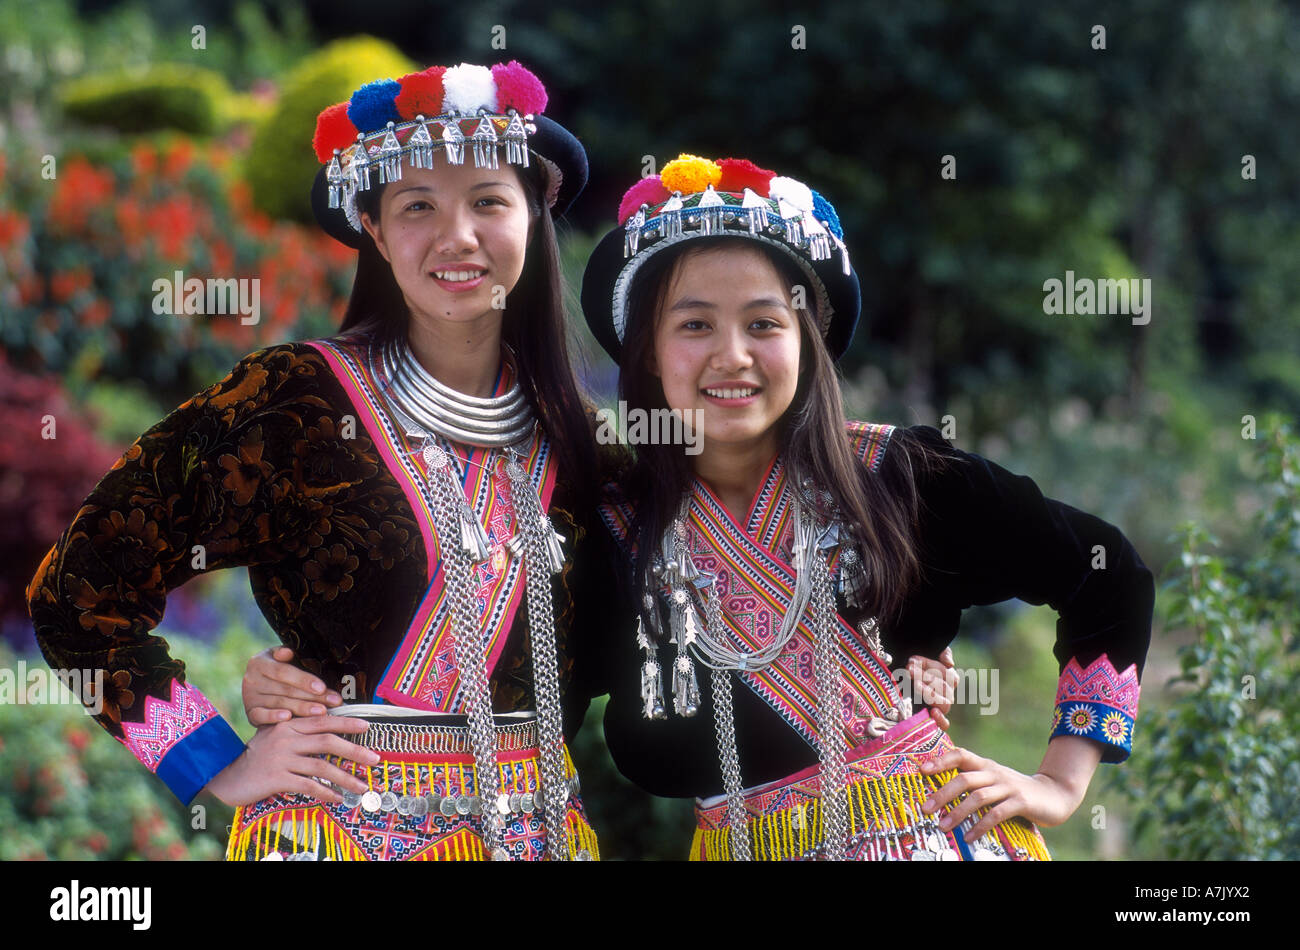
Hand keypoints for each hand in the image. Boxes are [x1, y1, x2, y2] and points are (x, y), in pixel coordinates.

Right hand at [202, 715, 379, 807]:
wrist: (225, 773)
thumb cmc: (256, 754)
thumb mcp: (275, 734)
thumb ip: (299, 730)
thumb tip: (331, 731)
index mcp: (289, 723)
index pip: (324, 721)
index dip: (347, 722)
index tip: (367, 726)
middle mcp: (287, 738)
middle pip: (328, 741)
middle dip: (355, 750)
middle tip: (374, 759)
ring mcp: (282, 758)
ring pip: (321, 766)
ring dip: (345, 777)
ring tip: (362, 787)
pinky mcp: (276, 778)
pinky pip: (307, 785)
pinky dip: (325, 792)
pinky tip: (338, 798)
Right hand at [243, 646, 342, 725]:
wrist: (257, 684)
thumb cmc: (276, 669)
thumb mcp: (278, 657)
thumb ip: (285, 653)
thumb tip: (288, 652)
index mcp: (259, 662)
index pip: (283, 672)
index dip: (303, 680)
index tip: (322, 688)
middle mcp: (252, 680)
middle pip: (286, 689)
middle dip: (312, 696)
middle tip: (332, 702)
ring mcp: (250, 697)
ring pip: (280, 703)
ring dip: (302, 709)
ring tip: (322, 712)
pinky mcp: (250, 713)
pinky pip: (261, 716)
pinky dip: (274, 717)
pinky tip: (288, 718)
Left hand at [905, 647, 957, 729]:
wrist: (895, 679)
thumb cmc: (912, 665)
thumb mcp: (924, 651)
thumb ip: (942, 652)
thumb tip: (949, 663)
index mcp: (947, 678)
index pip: (948, 674)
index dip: (931, 666)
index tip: (911, 661)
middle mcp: (946, 693)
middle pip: (944, 687)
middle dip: (925, 676)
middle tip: (908, 670)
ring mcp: (939, 707)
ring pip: (945, 703)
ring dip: (930, 693)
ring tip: (915, 685)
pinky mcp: (932, 720)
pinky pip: (945, 724)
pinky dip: (941, 719)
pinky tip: (932, 712)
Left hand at [919, 746, 1085, 841]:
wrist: (1055, 794)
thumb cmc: (1016, 790)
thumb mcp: (994, 780)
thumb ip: (973, 782)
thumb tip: (939, 793)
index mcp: (985, 765)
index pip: (960, 755)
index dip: (940, 760)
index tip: (921, 771)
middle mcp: (995, 773)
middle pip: (964, 779)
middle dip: (942, 794)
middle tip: (925, 808)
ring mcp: (1008, 787)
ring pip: (978, 797)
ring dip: (958, 812)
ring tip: (943, 826)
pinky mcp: (1021, 802)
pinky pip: (997, 814)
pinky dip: (980, 825)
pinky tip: (969, 836)